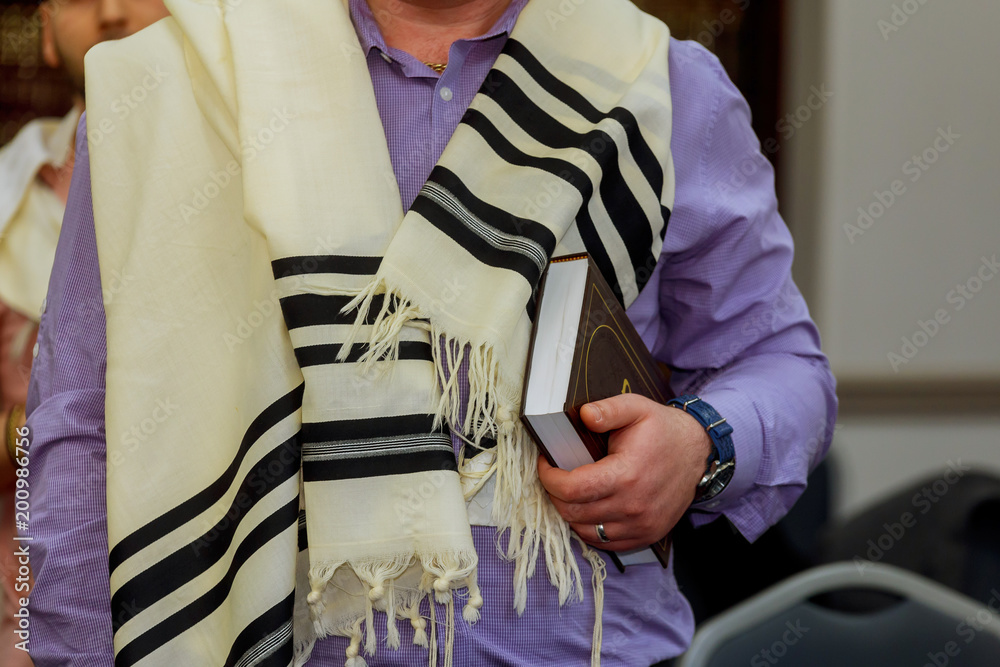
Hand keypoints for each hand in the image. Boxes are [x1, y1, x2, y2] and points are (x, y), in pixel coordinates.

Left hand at [537, 393, 712, 550]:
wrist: (698, 454)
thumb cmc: (663, 430)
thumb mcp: (636, 408)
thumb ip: (608, 410)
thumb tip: (583, 415)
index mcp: (627, 474)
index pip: (572, 489)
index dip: (549, 477)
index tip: (546, 463)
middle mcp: (633, 506)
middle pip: (573, 512)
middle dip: (555, 494)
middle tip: (555, 476)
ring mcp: (641, 525)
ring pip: (585, 531)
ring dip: (570, 513)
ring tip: (570, 492)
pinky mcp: (646, 535)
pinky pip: (605, 543)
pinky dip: (589, 529)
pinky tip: (588, 509)